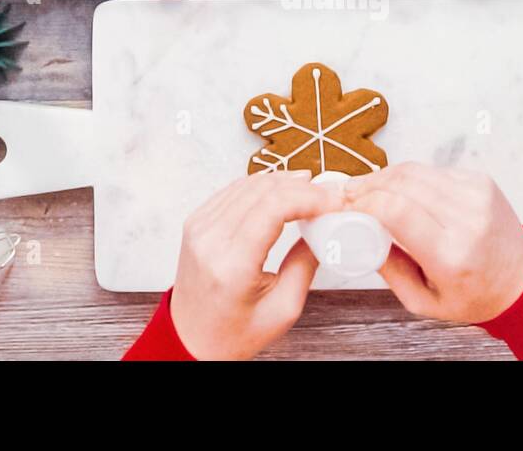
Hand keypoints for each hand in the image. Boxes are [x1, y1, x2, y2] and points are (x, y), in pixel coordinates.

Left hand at [170, 170, 342, 359]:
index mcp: (232, 265)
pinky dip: (261, 186)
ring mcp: (199, 227)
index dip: (308, 196)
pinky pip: (233, 190)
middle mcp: (210, 240)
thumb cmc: (232, 333)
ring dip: (282, 182)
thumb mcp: (282, 309)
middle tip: (326, 195)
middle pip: (262, 189)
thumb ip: (304, 265)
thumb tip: (322, 230)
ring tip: (309, 190)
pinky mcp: (196, 222)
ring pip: (248, 184)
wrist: (191, 339)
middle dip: (301, 186)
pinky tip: (281, 191)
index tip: (331, 201)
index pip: (273, 208)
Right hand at [345, 162, 522, 323]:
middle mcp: (467, 219)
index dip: (364, 202)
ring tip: (364, 188)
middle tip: (346, 194)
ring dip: (383, 176)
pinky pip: (432, 170)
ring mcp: (476, 195)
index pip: (397, 211)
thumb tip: (359, 232)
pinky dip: (408, 176)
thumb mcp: (423, 301)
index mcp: (451, 255)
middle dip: (367, 185)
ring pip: (415, 170)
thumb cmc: (473, 294)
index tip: (346, 207)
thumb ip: (388, 269)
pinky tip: (395, 188)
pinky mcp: (480, 180)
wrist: (521, 279)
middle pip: (402, 184)